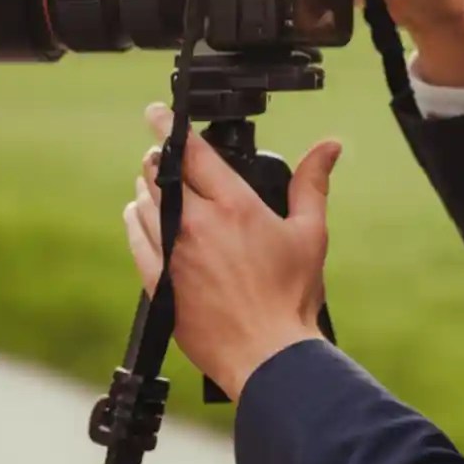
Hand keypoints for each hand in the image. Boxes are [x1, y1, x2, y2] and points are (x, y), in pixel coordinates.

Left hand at [123, 104, 342, 400]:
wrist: (266, 353)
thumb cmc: (291, 297)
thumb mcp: (309, 234)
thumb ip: (311, 184)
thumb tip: (328, 147)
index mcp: (233, 206)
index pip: (191, 152)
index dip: (169, 126)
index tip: (156, 111)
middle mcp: (196, 224)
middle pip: (159, 174)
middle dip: (157, 158)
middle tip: (161, 153)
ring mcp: (171, 252)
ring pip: (144, 203)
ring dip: (146, 187)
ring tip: (153, 182)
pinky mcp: (157, 279)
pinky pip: (135, 237)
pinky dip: (135, 220)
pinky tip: (138, 215)